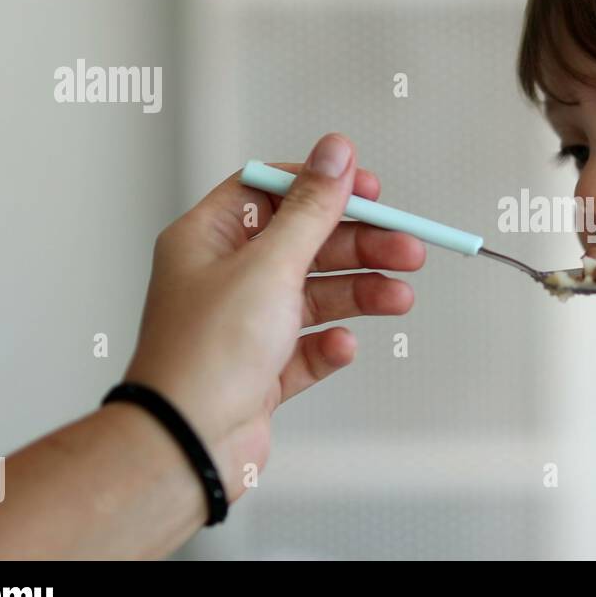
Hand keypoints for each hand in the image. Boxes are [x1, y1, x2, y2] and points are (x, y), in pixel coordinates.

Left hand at [122, 134, 424, 500]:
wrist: (189, 443)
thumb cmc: (206, 355)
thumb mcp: (270, 264)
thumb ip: (312, 208)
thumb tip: (336, 153)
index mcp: (208, 240)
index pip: (271, 192)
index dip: (322, 187)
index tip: (369, 192)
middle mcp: (222, 278)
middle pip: (305, 244)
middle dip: (359, 246)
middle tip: (406, 249)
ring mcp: (242, 326)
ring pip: (314, 296)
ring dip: (359, 294)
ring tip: (398, 298)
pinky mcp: (261, 370)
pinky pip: (307, 347)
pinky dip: (331, 345)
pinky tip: (342, 346)